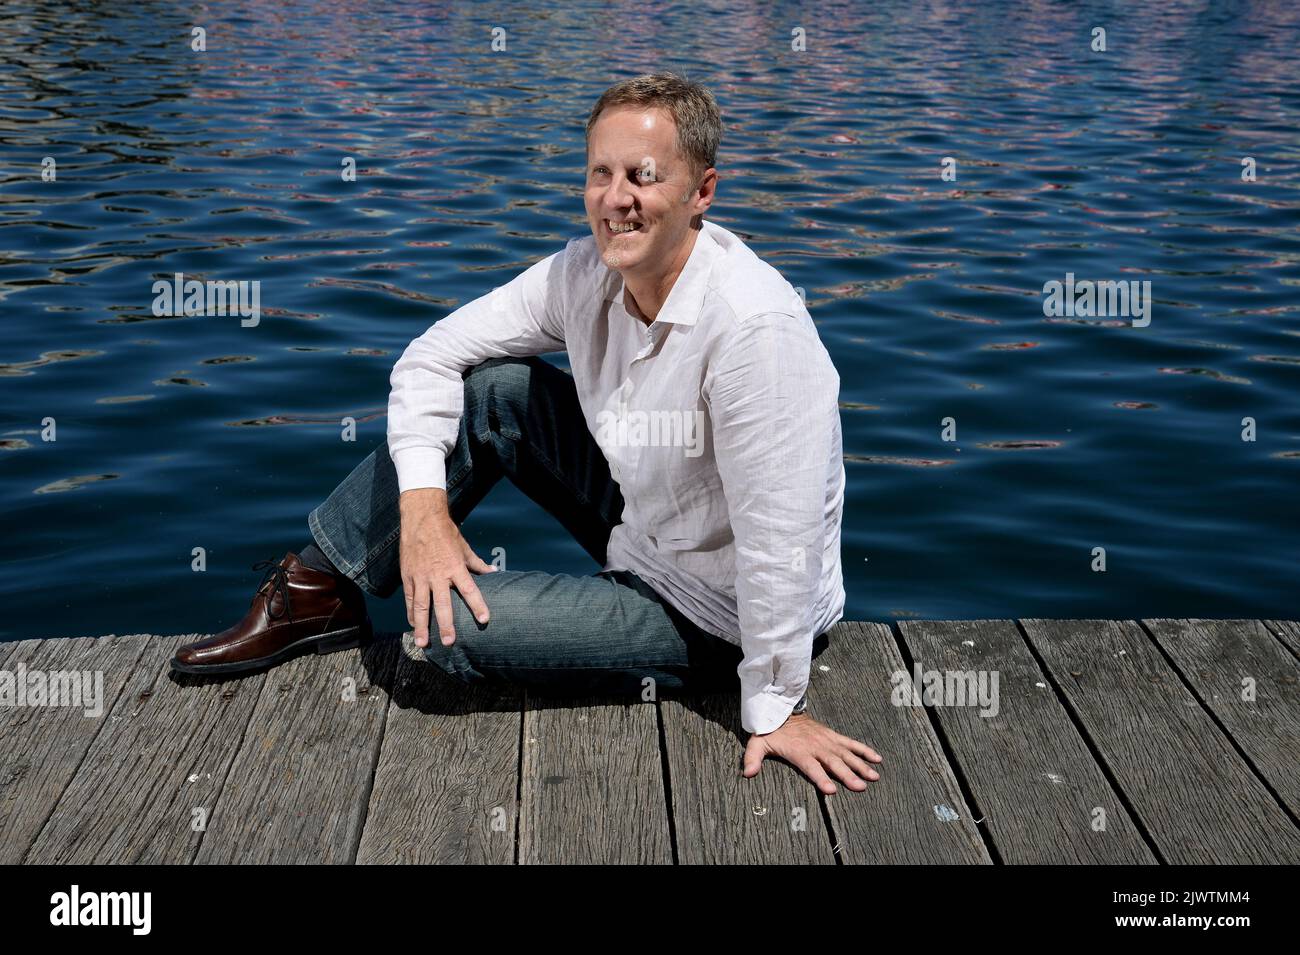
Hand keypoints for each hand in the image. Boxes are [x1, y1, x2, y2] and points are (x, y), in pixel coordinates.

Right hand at [399, 488, 496, 648]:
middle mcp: (437, 575)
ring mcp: (420, 576)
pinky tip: (412, 625)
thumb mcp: (464, 547)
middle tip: (449, 642)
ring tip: (423, 643)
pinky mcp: (407, 575)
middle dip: (445, 624)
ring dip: (421, 626)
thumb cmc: (446, 533)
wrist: (421, 518)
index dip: (478, 605)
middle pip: (442, 604)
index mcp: (455, 567)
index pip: (469, 589)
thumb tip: (494, 572)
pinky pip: (409, 598)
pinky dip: (410, 613)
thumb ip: (477, 563)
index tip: (484, 619)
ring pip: (421, 606)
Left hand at [742, 712, 881, 793]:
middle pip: (833, 763)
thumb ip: (752, 758)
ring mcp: (827, 740)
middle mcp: (816, 746)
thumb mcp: (757, 744)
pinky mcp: (833, 736)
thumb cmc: (770, 731)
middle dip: (847, 775)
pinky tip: (877, 758)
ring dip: (860, 765)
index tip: (831, 789)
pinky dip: (864, 750)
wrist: (781, 709)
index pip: (811, 767)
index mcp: (799, 751)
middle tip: (860, 787)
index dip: (821, 778)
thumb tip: (747, 773)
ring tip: (874, 776)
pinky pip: (851, 743)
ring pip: (846, 754)